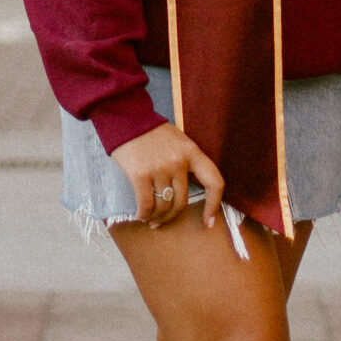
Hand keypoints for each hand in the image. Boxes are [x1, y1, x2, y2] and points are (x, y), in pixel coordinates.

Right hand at [111, 122, 225, 229]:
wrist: (127, 119)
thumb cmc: (153, 133)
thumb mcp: (179, 142)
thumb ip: (187, 163)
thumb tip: (186, 193)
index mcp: (192, 152)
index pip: (214, 182)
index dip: (213, 206)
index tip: (208, 222)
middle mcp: (179, 161)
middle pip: (182, 201)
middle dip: (172, 216)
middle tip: (162, 220)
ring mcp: (160, 168)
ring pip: (164, 205)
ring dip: (157, 217)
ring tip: (150, 218)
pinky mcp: (140, 174)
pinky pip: (146, 204)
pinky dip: (144, 214)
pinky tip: (141, 215)